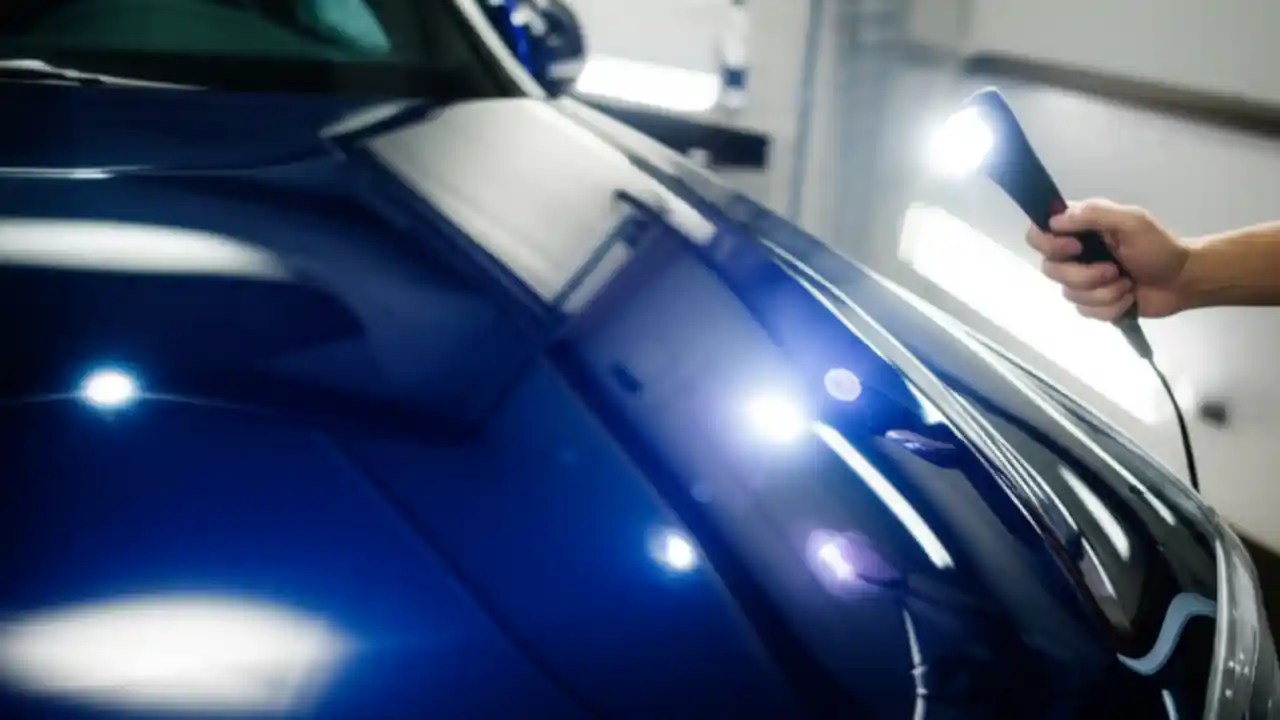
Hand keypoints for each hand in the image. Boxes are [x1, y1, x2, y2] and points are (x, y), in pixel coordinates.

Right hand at [1026, 199, 1191, 319]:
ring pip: (1068, 294)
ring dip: (1102, 292)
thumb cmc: (1159, 247)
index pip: (1038, 234)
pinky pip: (1085, 311)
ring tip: (1126, 284)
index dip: (1049, 244)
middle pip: (1049, 269)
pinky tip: (1126, 299)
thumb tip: (1055, 221)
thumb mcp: (1131, 221)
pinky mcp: (1092, 303)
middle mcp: (1074, 254)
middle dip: (1084, 275)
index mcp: (1079, 229)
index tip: (1075, 247)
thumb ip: (1094, 214)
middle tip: (1113, 269)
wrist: (1182, 281)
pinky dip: (1110, 307)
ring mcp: (1081, 280)